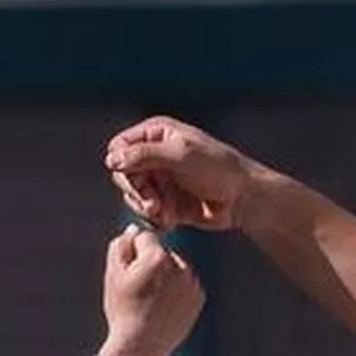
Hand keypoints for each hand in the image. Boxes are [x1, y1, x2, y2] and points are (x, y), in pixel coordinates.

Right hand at [99, 225, 203, 355]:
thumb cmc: (123, 309)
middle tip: (140, 290)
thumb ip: (121, 245)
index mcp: (158, 257)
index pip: (145, 237)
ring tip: (152, 300)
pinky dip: (176, 291)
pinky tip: (164, 306)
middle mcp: (181, 266)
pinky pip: (186, 284)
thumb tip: (134, 230)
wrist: (141, 346)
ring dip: (165, 276)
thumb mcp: (113, 275)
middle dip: (152, 263)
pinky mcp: (199, 298)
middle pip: (162, 252)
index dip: (133, 254)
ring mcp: (193, 283)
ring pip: (176, 268)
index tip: (130, 274)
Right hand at [103, 115, 261, 231]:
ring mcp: (161, 179)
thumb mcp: (181, 156)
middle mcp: (155, 155)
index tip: (137, 181)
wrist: (244, 198)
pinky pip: (147, 212)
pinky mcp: (166, 201)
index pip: (119, 147)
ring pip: (133, 196)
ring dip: (147, 208)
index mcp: (157, 133)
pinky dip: (156, 218)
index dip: (122, 166)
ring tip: (168, 214)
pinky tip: (173, 221)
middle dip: (137, 192)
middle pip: (123, 174)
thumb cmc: (218, 169)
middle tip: (154, 205)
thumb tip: (111, 159)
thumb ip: (144, 155)